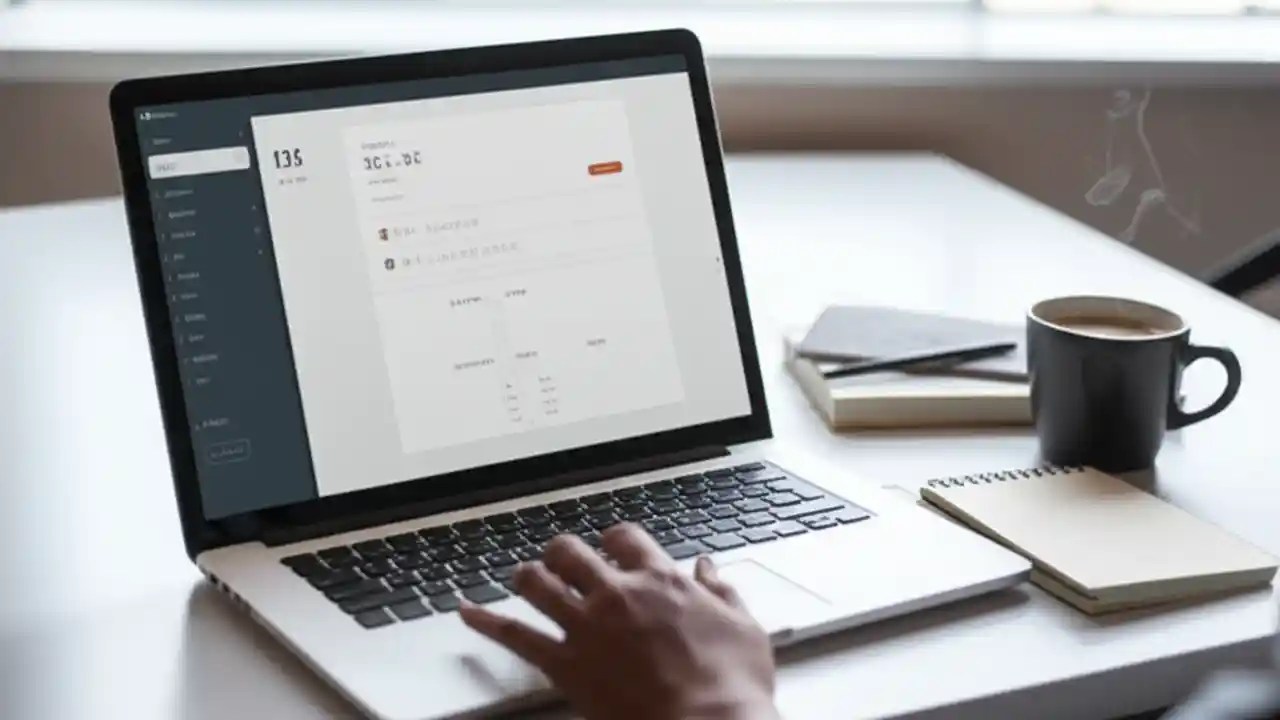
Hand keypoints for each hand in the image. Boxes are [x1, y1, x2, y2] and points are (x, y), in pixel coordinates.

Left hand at [460, 523, 780, 719]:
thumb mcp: (745, 628)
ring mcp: (587, 628)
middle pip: (571, 552)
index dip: (612, 540)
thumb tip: (708, 568)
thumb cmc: (732, 686)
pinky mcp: (566, 665)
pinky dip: (486, 621)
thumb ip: (722, 592)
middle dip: (562, 553)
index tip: (611, 549)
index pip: (624, 538)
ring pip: (538, 583)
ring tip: (521, 577)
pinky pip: (515, 635)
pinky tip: (467, 612)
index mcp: (661, 580)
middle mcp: (617, 595)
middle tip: (561, 561)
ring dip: (526, 576)